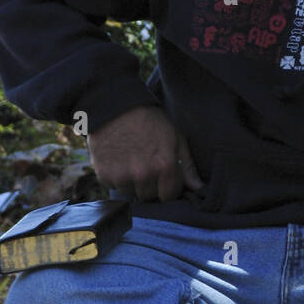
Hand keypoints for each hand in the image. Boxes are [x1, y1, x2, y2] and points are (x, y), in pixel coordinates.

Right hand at [87, 106, 203, 202]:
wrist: (116, 107)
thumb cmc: (150, 121)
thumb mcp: (175, 138)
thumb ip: (188, 165)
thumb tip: (199, 188)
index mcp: (164, 166)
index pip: (169, 196)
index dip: (167, 187)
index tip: (163, 176)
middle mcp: (143, 174)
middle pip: (149, 196)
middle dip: (149, 185)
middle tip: (145, 165)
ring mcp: (122, 176)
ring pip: (130, 193)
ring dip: (131, 183)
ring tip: (131, 161)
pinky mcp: (104, 175)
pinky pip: (113, 187)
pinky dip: (115, 177)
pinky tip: (118, 160)